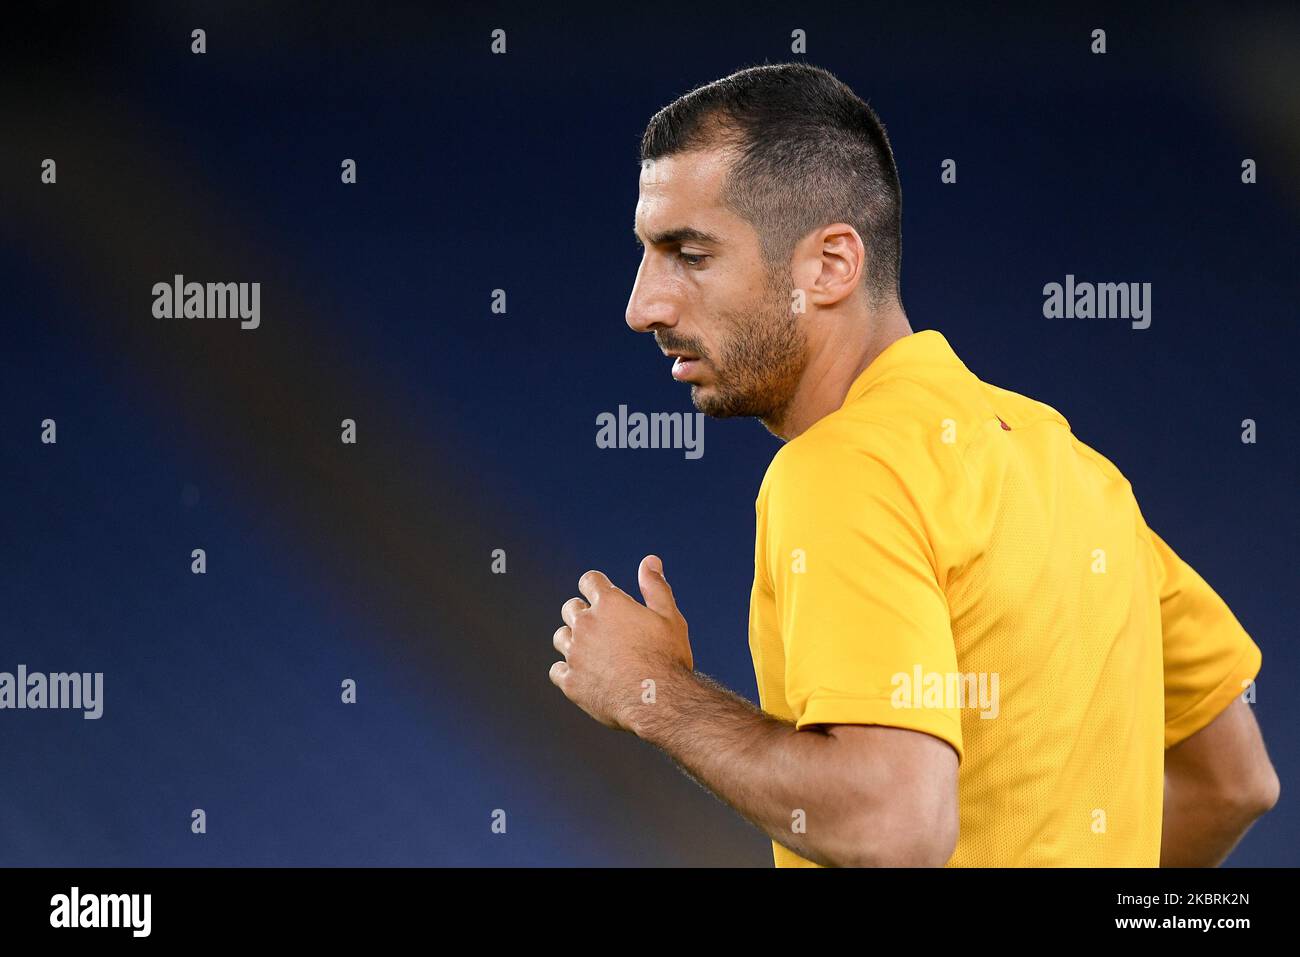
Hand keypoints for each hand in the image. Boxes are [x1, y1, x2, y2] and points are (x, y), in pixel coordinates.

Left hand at [550, 554, 692, 731]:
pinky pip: (557, 670)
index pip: (589, 580)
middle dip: (582, 612)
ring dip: (572, 640)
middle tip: (601, 627)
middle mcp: (586, 625)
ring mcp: (575, 654)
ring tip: (591, 651)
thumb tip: (649, 561)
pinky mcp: (571, 682)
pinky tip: (583, 675)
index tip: (603, 596)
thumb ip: (655, 587)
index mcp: (609, 604)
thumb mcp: (669, 617)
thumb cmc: (667, 657)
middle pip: (570, 608)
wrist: (656, 699)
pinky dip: (567, 671)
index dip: (596, 586)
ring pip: (561, 637)